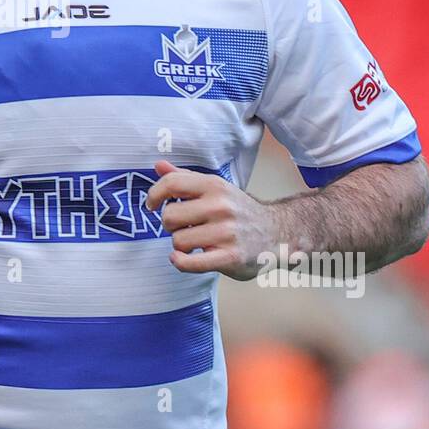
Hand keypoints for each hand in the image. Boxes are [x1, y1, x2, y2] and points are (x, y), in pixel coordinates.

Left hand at [145, 160, 277, 280]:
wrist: (277, 233)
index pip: (171, 183)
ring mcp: (225, 232)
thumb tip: (158, 166)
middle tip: (184, 227)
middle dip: (171, 225)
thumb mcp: (215, 188)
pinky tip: (181, 258)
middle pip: (169, 216)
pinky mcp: (229, 257)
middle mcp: (220, 206)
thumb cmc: (238, 211)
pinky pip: (190, 263)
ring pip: (178, 241)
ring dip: (180, 245)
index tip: (151, 205)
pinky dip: (180, 262)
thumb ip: (185, 178)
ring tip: (195, 242)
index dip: (154, 195)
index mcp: (214, 185)